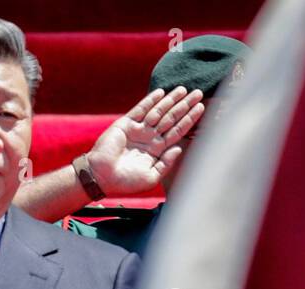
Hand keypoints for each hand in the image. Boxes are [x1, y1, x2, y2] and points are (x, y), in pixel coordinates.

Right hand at [86, 86, 204, 194]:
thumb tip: (179, 148)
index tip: (201, 108)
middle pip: (171, 118)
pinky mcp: (126, 124)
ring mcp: (138, 129)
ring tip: (184, 90)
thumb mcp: (152, 176)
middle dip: (185, 106)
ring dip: (171, 100)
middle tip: (198, 93)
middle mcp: (150, 137)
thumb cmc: (126, 181)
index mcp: (158, 150)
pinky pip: (140, 110)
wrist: (103, 177)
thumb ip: (166, 163)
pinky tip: (161, 93)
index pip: (177, 131)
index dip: (189, 120)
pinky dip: (150, 101)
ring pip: (158, 111)